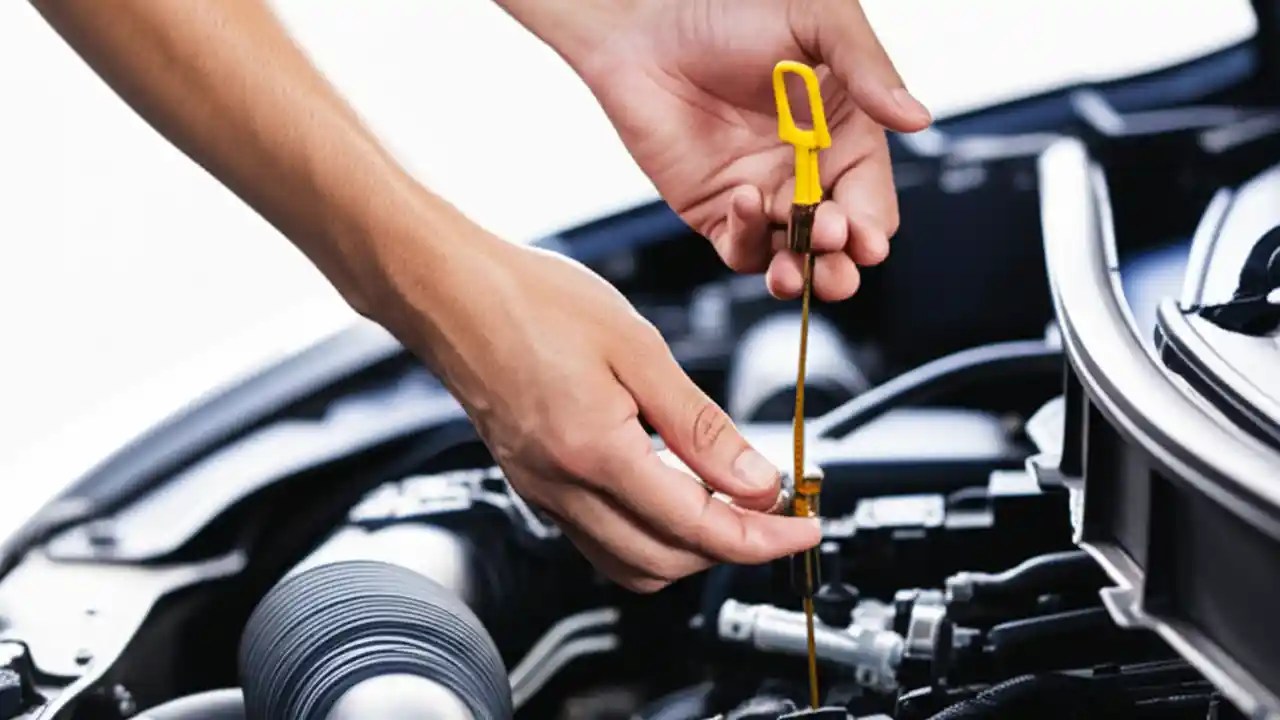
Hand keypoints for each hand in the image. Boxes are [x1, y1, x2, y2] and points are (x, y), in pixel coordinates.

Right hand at [376, 224, 820, 592]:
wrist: (449, 291)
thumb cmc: (529, 301)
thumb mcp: (635, 348)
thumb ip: (699, 425)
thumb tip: (755, 479)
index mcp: (595, 454)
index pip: (702, 529)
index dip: (765, 537)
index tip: (805, 528)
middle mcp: (564, 490)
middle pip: (670, 562)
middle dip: (734, 548)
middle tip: (777, 512)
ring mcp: (543, 493)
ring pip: (633, 564)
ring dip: (690, 550)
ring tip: (729, 507)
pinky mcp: (533, 484)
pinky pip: (600, 540)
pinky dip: (648, 535)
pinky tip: (671, 494)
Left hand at [504, 0, 931, 301]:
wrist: (645, 26)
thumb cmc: (732, 11)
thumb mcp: (815, 21)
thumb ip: (867, 70)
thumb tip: (918, 120)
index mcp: (846, 137)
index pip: (872, 203)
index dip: (871, 228)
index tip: (862, 237)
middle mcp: (808, 174)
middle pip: (839, 245)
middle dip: (841, 262)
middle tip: (829, 247)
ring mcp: (763, 197)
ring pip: (794, 260)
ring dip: (801, 273)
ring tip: (794, 269)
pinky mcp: (717, 212)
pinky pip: (741, 249)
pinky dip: (748, 239)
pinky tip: (745, 199)